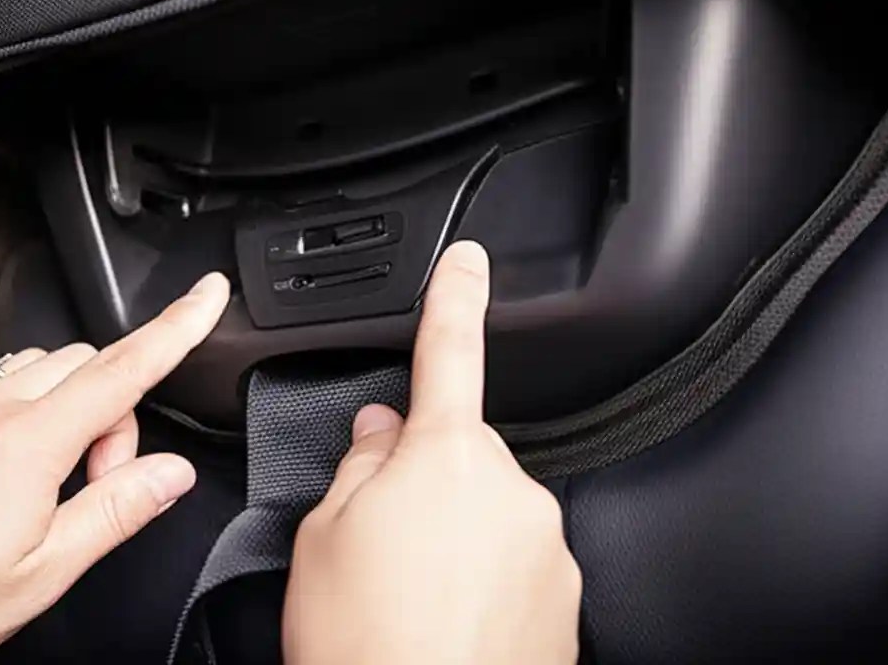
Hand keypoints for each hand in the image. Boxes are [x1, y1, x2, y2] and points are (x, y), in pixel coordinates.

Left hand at [0, 272, 228, 664]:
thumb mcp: (39, 575)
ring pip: (39, 373)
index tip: (208, 295)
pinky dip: (25, 421)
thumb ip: (115, 511)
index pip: (123, 367)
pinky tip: (3, 489)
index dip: (177, 326)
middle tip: (97, 488)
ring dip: (69, 415)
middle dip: (114, 413)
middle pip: (85, 365)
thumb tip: (170, 474)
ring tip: (48, 496)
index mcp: (26, 445)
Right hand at [282, 242, 580, 664]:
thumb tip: (379, 435)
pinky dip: (482, 581)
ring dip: (454, 535)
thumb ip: (356, 467)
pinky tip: (444, 619)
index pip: (450, 354)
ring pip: (489, 512)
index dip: (456, 298)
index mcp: (446, 459)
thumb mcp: (322, 540)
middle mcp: (511, 493)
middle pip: (462, 454)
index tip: (470, 261)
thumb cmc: (362, 645)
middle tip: (380, 537)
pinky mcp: (565, 601)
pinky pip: (515, 564)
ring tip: (409, 595)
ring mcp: (545, 549)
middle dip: (426, 477)